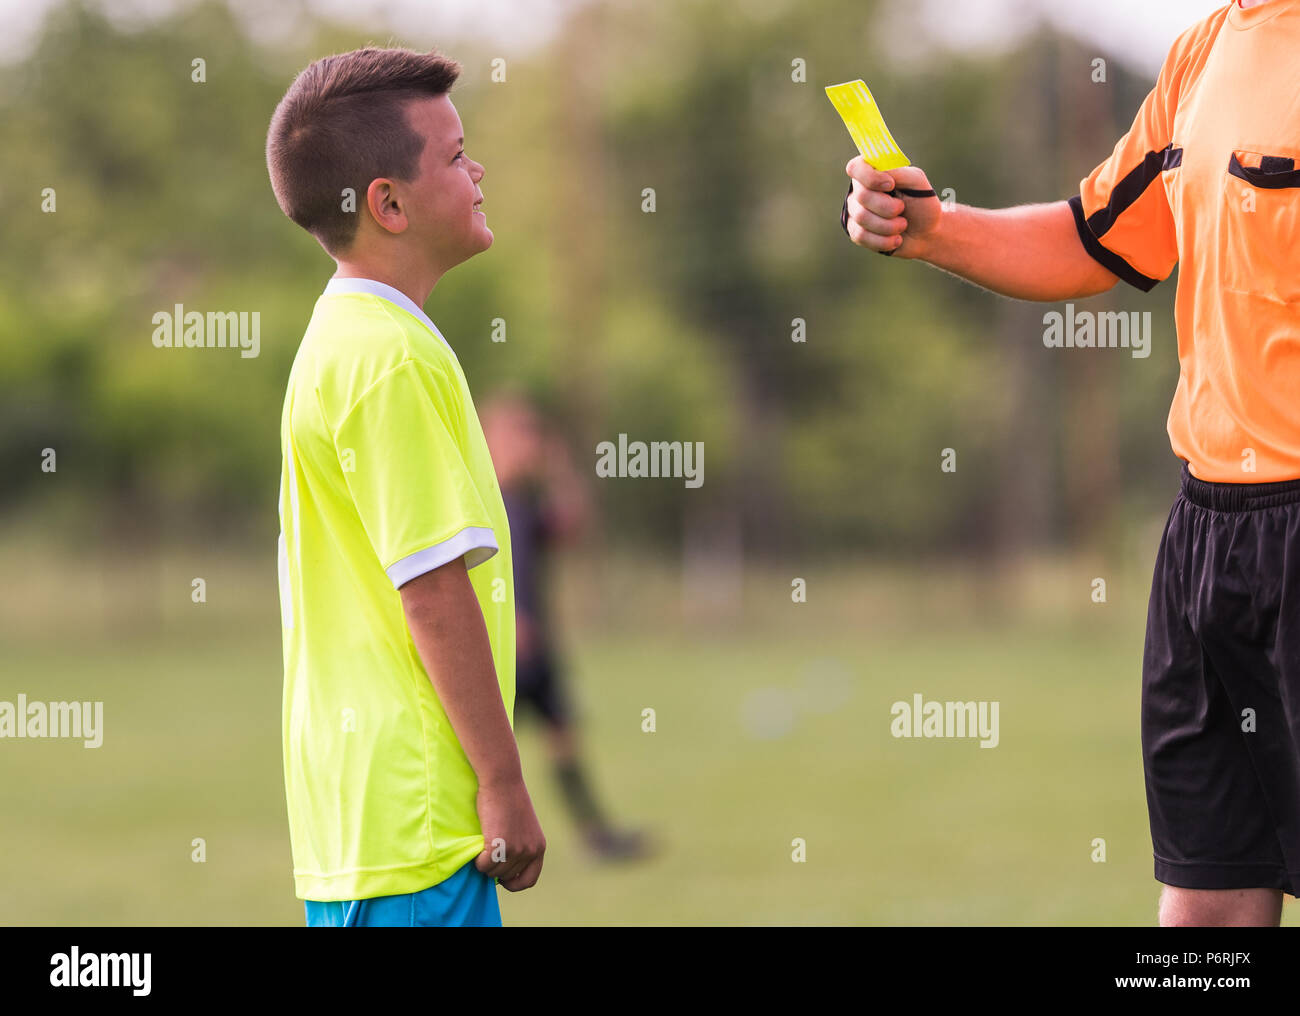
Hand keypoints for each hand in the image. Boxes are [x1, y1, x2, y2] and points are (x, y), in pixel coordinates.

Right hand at [474, 775, 545, 890]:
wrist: (503, 781)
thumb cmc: (509, 799)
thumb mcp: (524, 826)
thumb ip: (521, 846)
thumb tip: (505, 870)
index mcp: (539, 847)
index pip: (529, 880)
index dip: (514, 882)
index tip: (503, 878)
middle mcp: (530, 851)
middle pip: (507, 876)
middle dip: (495, 868)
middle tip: (487, 852)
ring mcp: (515, 849)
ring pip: (494, 872)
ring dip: (485, 864)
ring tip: (483, 847)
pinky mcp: (499, 845)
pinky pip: (483, 865)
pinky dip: (477, 861)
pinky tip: (478, 847)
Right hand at [843, 157, 942, 259]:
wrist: (926, 233)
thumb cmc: (921, 203)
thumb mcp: (916, 181)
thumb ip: (897, 171)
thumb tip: (877, 169)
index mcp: (873, 172)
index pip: (856, 167)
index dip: (870, 177)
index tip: (890, 185)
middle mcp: (860, 190)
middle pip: (861, 196)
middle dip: (887, 207)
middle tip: (902, 209)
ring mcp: (856, 212)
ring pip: (862, 218)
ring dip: (889, 225)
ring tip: (903, 225)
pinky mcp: (856, 232)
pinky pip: (861, 236)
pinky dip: (883, 240)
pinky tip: (896, 239)